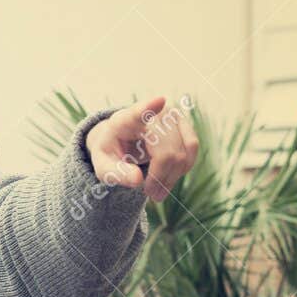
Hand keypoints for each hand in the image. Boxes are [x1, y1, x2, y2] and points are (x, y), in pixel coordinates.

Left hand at [84, 96, 198, 202]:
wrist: (121, 139)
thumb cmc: (112, 153)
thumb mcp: (104, 167)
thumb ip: (116, 174)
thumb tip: (137, 180)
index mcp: (125, 121)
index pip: (138, 113)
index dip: (149, 108)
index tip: (159, 100)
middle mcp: (152, 113)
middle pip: (167, 152)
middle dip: (161, 178)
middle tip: (151, 195)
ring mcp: (171, 116)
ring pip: (183, 153)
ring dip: (173, 177)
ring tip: (157, 191)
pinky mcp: (184, 124)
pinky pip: (191, 151)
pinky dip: (181, 169)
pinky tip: (167, 176)